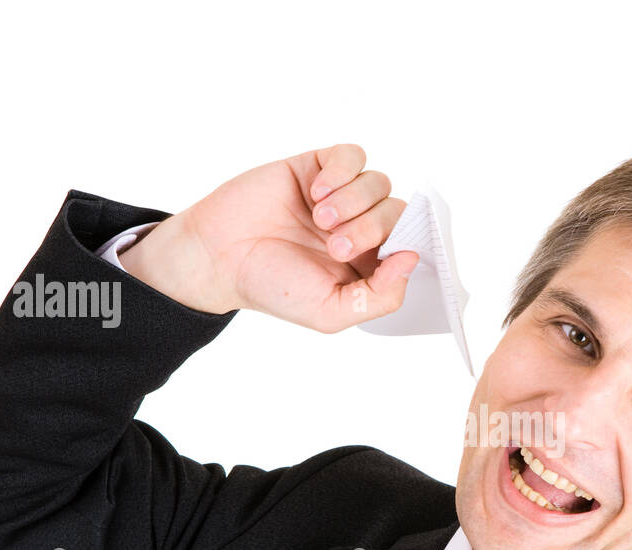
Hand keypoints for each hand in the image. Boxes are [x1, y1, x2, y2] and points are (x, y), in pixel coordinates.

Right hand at [120, 144, 419, 330]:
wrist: (220, 257)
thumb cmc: (273, 288)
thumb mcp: (332, 313)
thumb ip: (381, 296)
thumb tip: (412, 258)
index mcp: (369, 263)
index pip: (409, 244)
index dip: (404, 245)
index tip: (385, 255)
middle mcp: (359, 227)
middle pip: (396, 212)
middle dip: (370, 228)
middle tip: (334, 244)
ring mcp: (340, 196)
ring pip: (378, 182)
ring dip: (354, 201)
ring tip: (319, 219)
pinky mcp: (317, 168)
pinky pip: (352, 155)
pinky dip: (342, 171)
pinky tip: (316, 192)